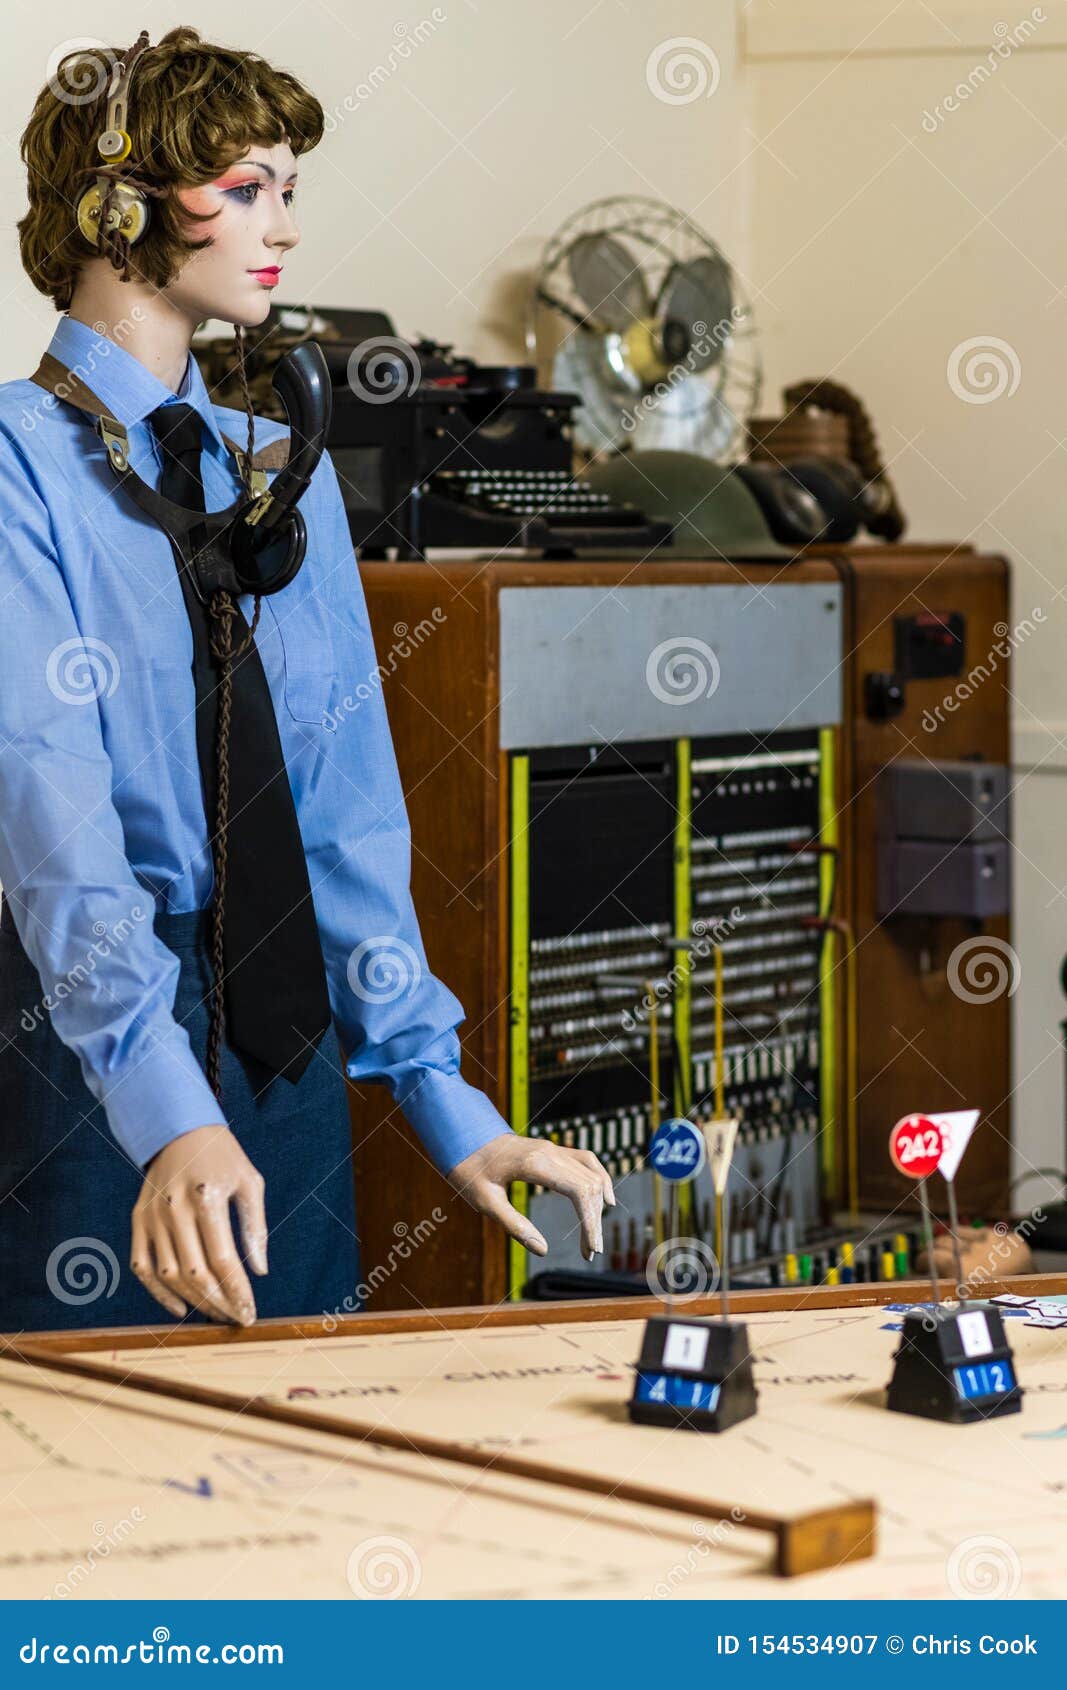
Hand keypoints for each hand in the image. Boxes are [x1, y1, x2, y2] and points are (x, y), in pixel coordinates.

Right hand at [130, 1124, 267, 1323]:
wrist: (179, 1129)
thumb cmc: (222, 1156)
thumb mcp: (249, 1182)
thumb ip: (255, 1227)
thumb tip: (259, 1271)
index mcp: (207, 1197)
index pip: (223, 1260)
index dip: (237, 1292)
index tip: (250, 1312)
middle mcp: (175, 1209)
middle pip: (196, 1273)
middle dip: (220, 1303)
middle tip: (236, 1318)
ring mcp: (152, 1217)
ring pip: (170, 1275)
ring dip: (194, 1301)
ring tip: (217, 1313)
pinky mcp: (138, 1220)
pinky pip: (142, 1267)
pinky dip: (158, 1293)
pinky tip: (181, 1307)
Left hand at [447, 1133, 614, 1260]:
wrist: (462, 1136)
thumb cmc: (469, 1170)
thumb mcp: (485, 1202)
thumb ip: (515, 1226)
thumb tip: (543, 1250)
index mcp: (536, 1164)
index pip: (580, 1192)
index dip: (591, 1223)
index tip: (592, 1250)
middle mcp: (550, 1152)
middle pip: (591, 1185)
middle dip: (595, 1221)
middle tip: (589, 1254)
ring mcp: (553, 1148)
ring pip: (592, 1173)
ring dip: (599, 1203)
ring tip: (593, 1235)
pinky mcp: (552, 1149)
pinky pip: (586, 1162)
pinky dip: (599, 1180)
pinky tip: (604, 1198)